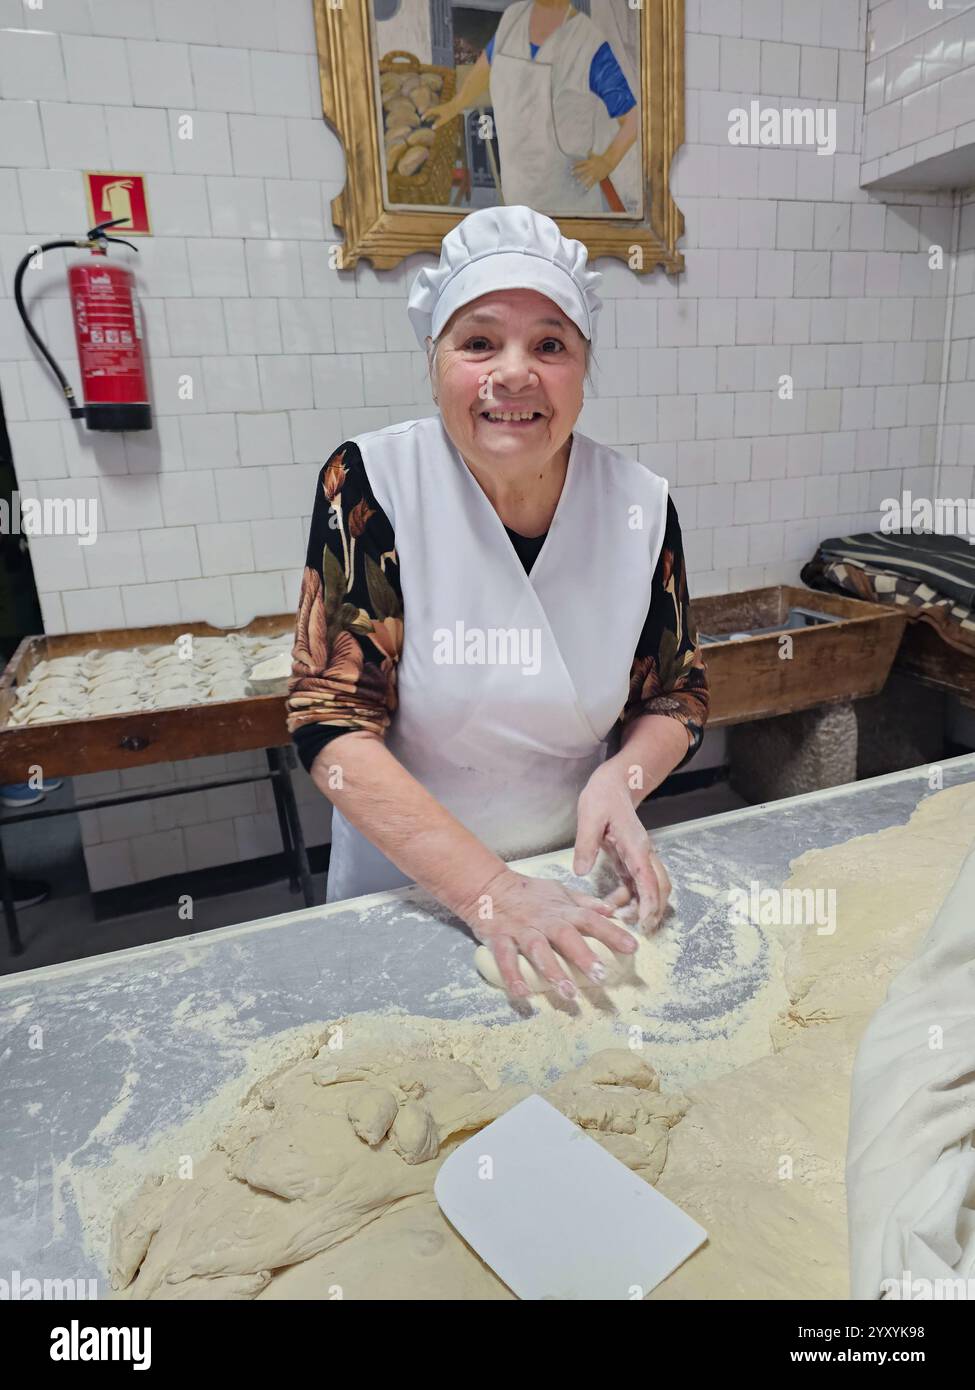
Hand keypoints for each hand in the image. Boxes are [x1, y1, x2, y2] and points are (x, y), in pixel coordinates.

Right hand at [425, 101, 458, 130]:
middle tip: (422, 119)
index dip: (425, 115)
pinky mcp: (444, 109)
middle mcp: (438, 108)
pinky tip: (436, 119)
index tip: (421, 118)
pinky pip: (437, 113)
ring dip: (430, 115)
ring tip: (427, 120)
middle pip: (430, 111)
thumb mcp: (445, 119)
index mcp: (436, 110)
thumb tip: (432, 128)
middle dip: (426, 115)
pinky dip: (435, 115)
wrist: (457, 105)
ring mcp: (441, 109)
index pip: (429, 112)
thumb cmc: (451, 111)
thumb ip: (438, 123)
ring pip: (434, 112)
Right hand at [459, 865, 637, 1000]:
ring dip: (552, 971)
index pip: (590, 919)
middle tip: (602, 977)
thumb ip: (584, 903)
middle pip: (566, 936)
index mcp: (561, 910)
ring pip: (537, 950)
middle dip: (583, 956)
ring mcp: (521, 930)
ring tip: (568, 993)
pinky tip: (522, 994)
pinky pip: (505, 958)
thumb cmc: (530, 894)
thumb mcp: (559, 891)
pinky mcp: (499, 938)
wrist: (489, 887)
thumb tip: (611, 910)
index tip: (632, 948)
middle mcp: (544, 920)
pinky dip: (512, 975)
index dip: (611, 932)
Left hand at [572, 150, 612, 189]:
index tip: (570, 167)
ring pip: (587, 176)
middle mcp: (591, 167)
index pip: (581, 163)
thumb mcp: (594, 156)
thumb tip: (587, 151)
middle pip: (582, 169)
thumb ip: (590, 154)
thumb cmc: (600, 159)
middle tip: (571, 174)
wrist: (609, 163)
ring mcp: (594, 172)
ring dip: (582, 179)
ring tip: (577, 182)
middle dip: (577, 171)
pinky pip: (592, 182)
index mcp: (589, 162)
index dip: (575, 165)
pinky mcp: (597, 177)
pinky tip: (585, 189)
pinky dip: (589, 186)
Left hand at [573, 763, 671, 929]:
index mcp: (636, 845)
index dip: (649, 904)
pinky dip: (630, 896)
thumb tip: (581, 872)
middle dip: (654, 910)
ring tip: (619, 919)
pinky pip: (636, 882)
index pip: (649, 880)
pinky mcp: (631, 858)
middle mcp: (643, 853)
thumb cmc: (603, 797)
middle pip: (659, 887)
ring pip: (649, 887)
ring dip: (640, 905)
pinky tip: (613, 904)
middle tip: (640, 931)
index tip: (645, 924)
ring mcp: (639, 856)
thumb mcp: (589, 817)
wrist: (614, 783)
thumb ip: (586, 844)